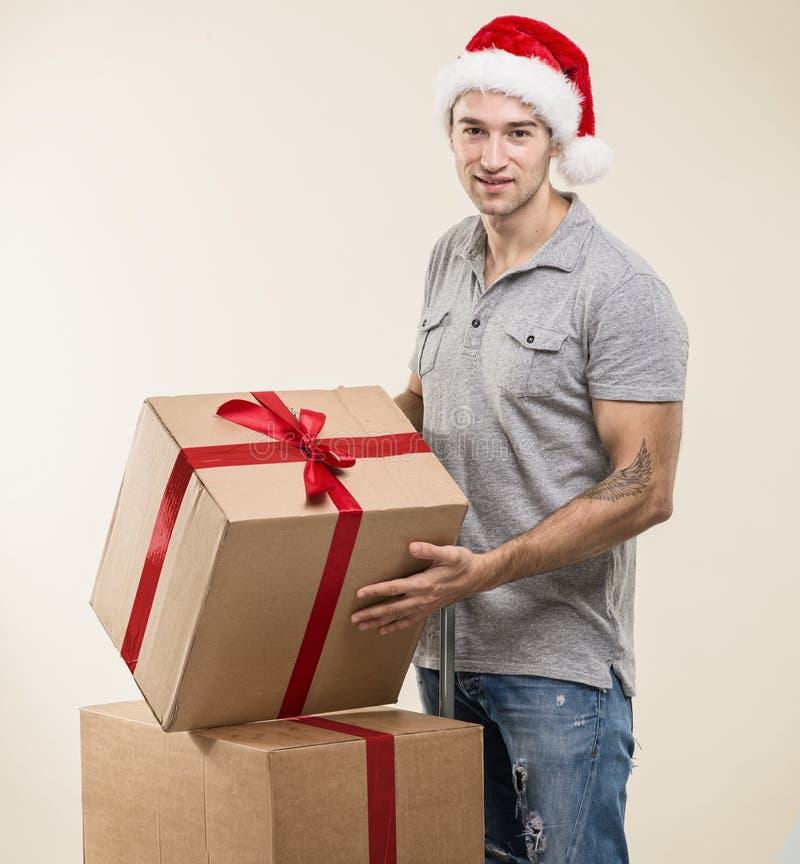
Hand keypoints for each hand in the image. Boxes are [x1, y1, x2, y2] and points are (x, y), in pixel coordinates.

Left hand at [350, 541, 494, 635]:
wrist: (477, 578)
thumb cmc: (463, 563)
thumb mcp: (450, 552)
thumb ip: (430, 550)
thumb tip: (412, 546)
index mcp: (424, 583)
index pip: (395, 588)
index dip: (377, 591)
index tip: (360, 593)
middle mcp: (422, 598)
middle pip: (392, 608)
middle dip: (372, 613)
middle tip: (354, 618)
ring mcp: (425, 606)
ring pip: (398, 617)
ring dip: (379, 622)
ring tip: (362, 626)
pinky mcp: (428, 609)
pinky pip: (409, 621)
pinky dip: (395, 627)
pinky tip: (384, 630)